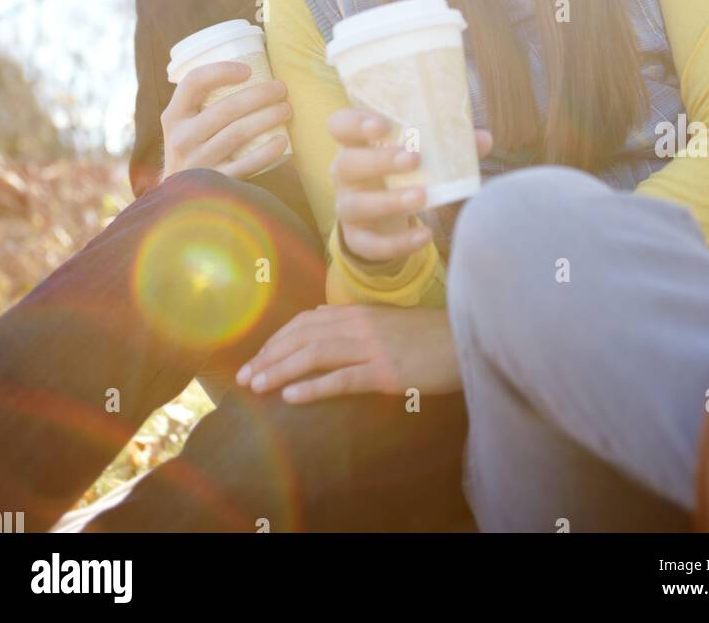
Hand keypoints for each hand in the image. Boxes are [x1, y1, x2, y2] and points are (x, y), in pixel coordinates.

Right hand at [161, 62, 292, 180]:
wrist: (180, 197)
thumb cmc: (193, 146)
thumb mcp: (185, 123)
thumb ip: (204, 100)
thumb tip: (253, 65)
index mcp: (173, 116)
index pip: (193, 82)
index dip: (222, 71)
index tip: (248, 70)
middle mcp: (181, 138)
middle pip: (225, 109)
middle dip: (259, 95)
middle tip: (281, 89)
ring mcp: (198, 162)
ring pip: (238, 133)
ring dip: (267, 118)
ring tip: (287, 110)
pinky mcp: (215, 183)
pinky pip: (245, 165)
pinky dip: (267, 152)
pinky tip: (282, 141)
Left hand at [235, 304, 461, 401]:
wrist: (465, 340)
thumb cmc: (427, 336)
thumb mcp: (387, 322)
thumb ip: (355, 320)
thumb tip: (322, 315)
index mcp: (359, 312)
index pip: (306, 321)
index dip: (277, 338)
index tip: (257, 357)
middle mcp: (360, 324)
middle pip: (303, 336)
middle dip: (269, 355)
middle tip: (244, 377)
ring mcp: (372, 347)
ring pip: (315, 353)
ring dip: (281, 369)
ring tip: (257, 385)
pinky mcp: (385, 371)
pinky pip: (343, 378)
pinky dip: (314, 386)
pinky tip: (292, 397)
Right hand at [328, 108, 492, 263]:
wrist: (383, 221)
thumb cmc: (401, 174)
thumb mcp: (420, 156)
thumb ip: (449, 145)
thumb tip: (484, 138)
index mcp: (356, 144)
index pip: (340, 125)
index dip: (354, 122)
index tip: (381, 125)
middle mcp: (345, 173)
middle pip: (347, 163)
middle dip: (379, 160)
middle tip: (414, 158)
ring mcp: (348, 206)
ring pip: (354, 205)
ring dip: (388, 201)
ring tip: (422, 197)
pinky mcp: (357, 238)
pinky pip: (370, 244)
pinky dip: (398, 243)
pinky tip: (424, 235)